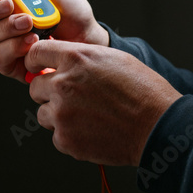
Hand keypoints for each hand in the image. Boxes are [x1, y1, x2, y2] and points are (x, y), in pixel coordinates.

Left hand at [24, 39, 181, 165]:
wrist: (157, 125)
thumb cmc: (142, 90)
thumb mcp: (112, 58)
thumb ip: (81, 58)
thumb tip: (61, 63)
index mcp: (75, 59)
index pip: (36, 54)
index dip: (36, 62)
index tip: (39, 69)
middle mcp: (63, 84)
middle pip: (35, 87)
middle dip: (48, 93)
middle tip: (72, 98)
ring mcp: (62, 113)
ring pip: (43, 114)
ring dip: (59, 115)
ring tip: (87, 116)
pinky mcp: (66, 139)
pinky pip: (57, 136)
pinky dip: (70, 135)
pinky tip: (92, 130)